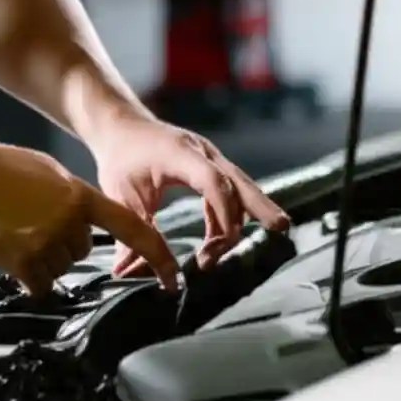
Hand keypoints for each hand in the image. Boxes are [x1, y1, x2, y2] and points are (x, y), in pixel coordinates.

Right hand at [0, 141, 179, 295]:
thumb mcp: (52, 175)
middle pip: (82, 252)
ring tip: (17, 230)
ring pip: (59, 269)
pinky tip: (12, 251)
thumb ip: (75, 200)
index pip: (132, 228)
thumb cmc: (4, 168)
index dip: (156, 254)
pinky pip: (39, 285)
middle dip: (64, 243)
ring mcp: (46, 244)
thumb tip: (85, 221)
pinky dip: (29, 276)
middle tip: (34, 221)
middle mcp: (69, 223)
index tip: (173, 277)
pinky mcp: (22, 263)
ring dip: (43, 259)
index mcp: (82, 197)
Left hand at [88, 113, 289, 276]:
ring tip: (244, 248)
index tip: (221, 241)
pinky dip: (231, 214)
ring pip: (240, 186)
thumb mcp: (120, 196)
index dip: (223, 211)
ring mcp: (209, 158)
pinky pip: (229, 191)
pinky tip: (224, 238)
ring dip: (247, 216)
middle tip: (281, 228)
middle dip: (262, 206)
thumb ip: (130, 235)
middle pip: (239, 181)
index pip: (212, 181)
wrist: (121, 126)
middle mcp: (202, 153)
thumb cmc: (120, 157)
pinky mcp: (209, 166)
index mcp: (180, 154)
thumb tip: (127, 274)